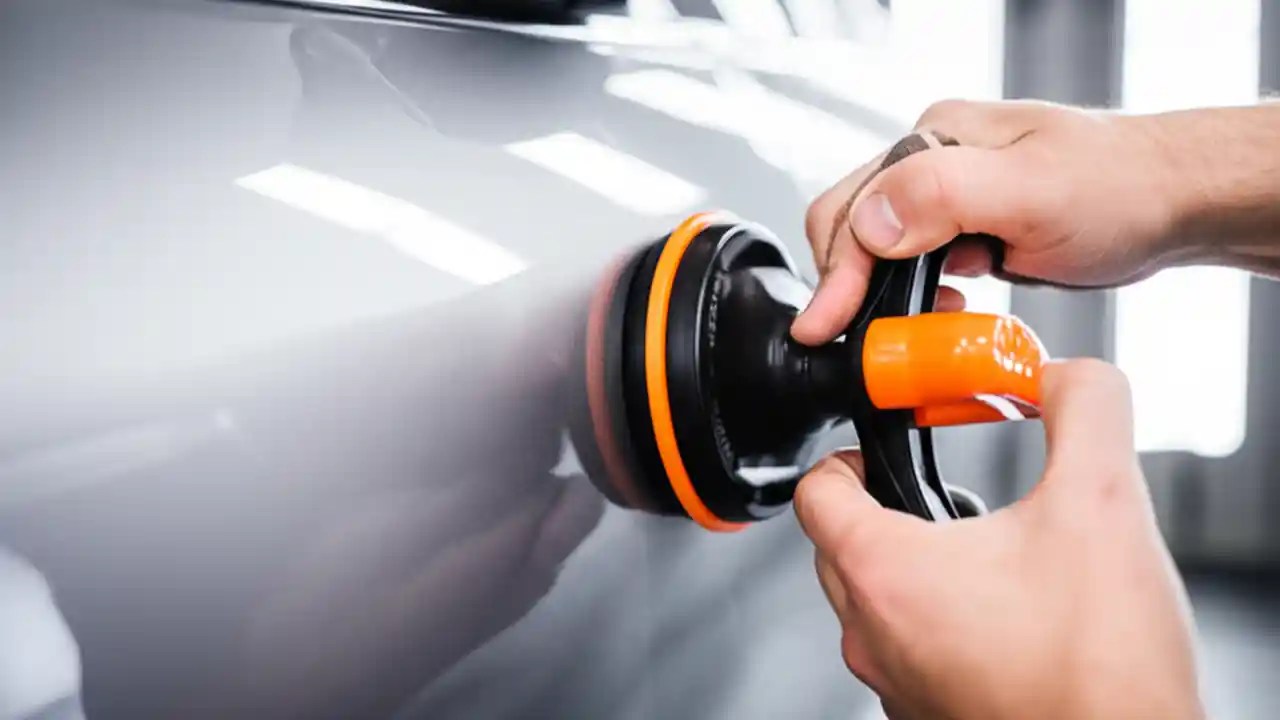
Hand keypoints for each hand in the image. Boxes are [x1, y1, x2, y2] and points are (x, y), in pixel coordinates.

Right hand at [792, 100, 1186, 344]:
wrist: (1174, 200)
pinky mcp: (963, 228)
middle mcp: (930, 161)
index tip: (824, 328)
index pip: (855, 208)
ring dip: (882, 296)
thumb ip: (942, 195)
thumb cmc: (1120, 186)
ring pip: (876, 251)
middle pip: (852, 227)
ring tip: (912, 333)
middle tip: (864, 343)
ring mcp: (945, 196)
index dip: (837, 275)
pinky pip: (912, 266)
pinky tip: (944, 313)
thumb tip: (869, 222)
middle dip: (849, 286)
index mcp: (934, 138)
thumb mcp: (1031, 188)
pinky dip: (912, 298)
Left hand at [793, 359, 1202, 719]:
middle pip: (838, 546)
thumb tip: (1066, 375)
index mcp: (885, 573)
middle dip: (886, 507)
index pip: (814, 491)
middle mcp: (873, 636)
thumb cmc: (1102, 670)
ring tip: (986, 557)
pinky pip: (907, 652)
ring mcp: (896, 685)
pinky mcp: (929, 715)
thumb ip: (1082, 410)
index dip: (846, 454)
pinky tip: (1005, 616)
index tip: (884, 445)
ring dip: (915, 567)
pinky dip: (937, 622)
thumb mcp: (1102, 502)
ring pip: (873, 604)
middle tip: (947, 495)